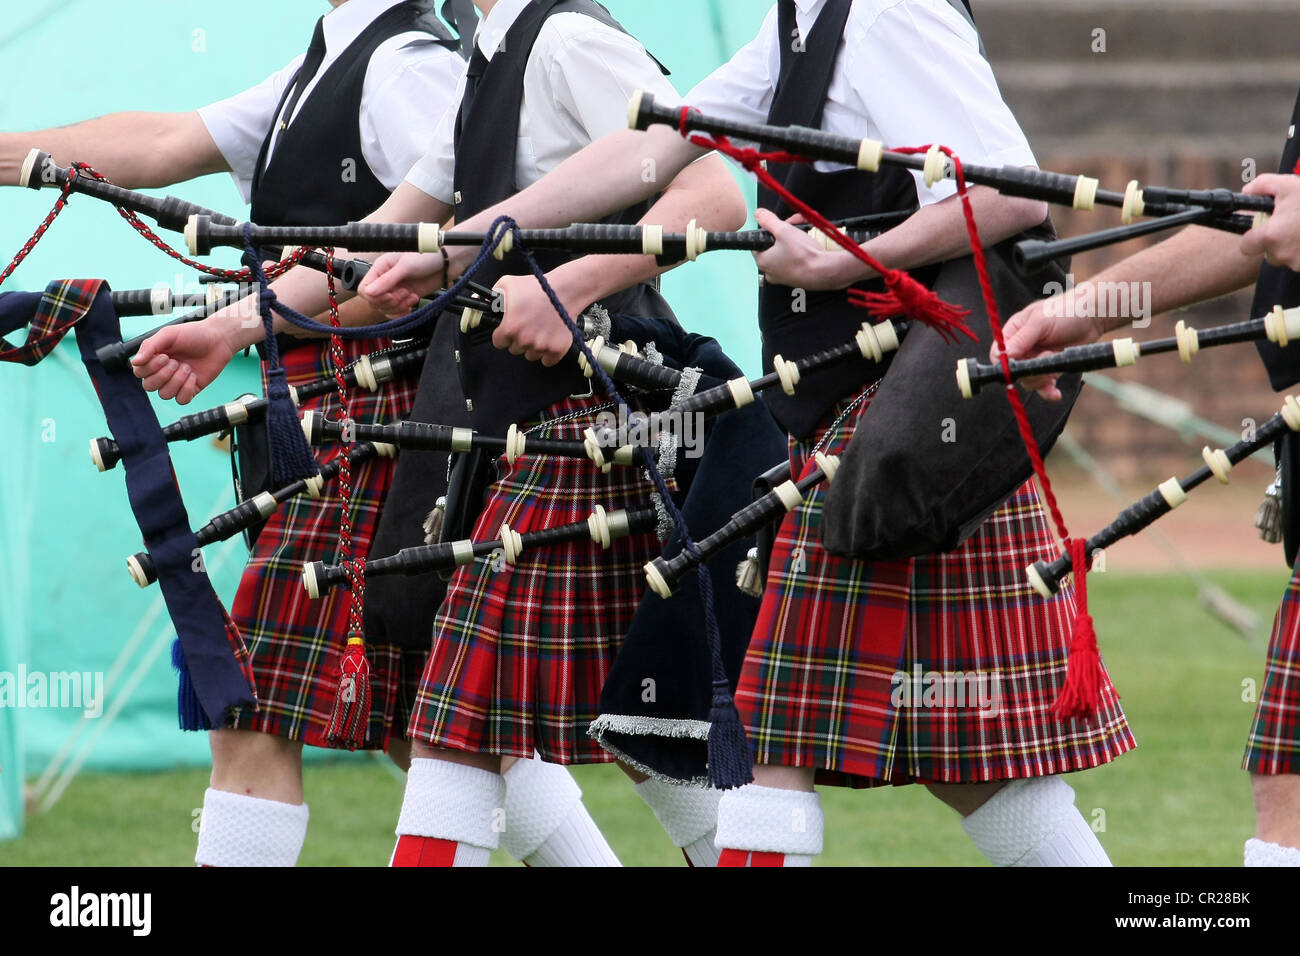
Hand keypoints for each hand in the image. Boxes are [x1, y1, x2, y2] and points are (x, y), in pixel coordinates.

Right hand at [131, 314, 246, 403]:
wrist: (218, 339)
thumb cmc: (193, 334)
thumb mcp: (168, 334)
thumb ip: (149, 346)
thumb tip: (134, 362)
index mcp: (153, 359)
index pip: (139, 373)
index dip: (150, 368)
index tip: (164, 356)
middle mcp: (162, 372)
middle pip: (149, 386)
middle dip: (163, 375)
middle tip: (176, 362)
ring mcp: (176, 382)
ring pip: (164, 394)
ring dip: (176, 381)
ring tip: (187, 368)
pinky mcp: (191, 389)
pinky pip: (181, 400)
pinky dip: (187, 389)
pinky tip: (193, 377)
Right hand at [358, 252, 443, 316]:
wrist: (446, 262)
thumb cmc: (427, 256)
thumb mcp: (405, 266)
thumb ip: (387, 280)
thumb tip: (369, 293)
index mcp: (380, 268)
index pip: (364, 289)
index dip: (375, 296)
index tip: (389, 294)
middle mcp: (385, 280)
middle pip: (374, 302)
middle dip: (390, 302)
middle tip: (404, 293)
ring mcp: (396, 289)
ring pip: (386, 309)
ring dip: (399, 307)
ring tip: (411, 295)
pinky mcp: (406, 297)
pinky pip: (396, 312)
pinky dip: (403, 312)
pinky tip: (412, 304)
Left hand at [490, 274, 579, 366]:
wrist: (566, 290)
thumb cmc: (537, 286)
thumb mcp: (508, 283)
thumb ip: (493, 295)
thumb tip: (484, 303)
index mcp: (510, 327)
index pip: (498, 342)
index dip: (503, 335)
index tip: (510, 328)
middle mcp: (524, 340)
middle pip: (514, 350)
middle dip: (518, 339)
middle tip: (528, 325)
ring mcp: (541, 346)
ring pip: (530, 355)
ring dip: (532, 346)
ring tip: (539, 330)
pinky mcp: (556, 350)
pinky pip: (547, 361)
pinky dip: (547, 354)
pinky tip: (549, 339)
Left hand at [752, 208, 866, 289]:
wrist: (825, 271)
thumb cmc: (804, 255)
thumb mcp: (783, 230)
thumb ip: (769, 220)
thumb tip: (759, 214)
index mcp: (763, 262)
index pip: (759, 242)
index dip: (770, 230)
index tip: (780, 225)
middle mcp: (771, 271)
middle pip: (774, 244)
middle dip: (787, 230)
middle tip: (796, 224)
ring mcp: (784, 276)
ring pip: (786, 250)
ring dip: (795, 237)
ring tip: (805, 231)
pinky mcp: (797, 277)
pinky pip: (795, 259)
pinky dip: (801, 249)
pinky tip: (809, 244)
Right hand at [997, 290, 1105, 400]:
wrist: (1092, 315)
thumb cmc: (1065, 310)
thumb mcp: (1040, 322)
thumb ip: (1021, 339)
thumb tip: (1002, 357)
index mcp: (1013, 332)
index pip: (998, 355)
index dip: (1004, 365)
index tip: (1017, 367)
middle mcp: (1021, 348)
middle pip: (1014, 371)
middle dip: (1030, 370)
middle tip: (1047, 357)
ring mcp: (1035, 359)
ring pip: (1028, 380)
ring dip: (1043, 377)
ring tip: (1056, 358)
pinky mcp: (1049, 367)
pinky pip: (1043, 386)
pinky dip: (1048, 391)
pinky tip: (1056, 394)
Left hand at [1242, 174, 1299, 269]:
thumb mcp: (1288, 185)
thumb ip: (1262, 186)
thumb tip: (1248, 191)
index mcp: (1271, 235)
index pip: (1246, 246)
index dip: (1252, 237)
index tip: (1262, 229)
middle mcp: (1283, 254)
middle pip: (1268, 254)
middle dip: (1276, 242)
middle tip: (1292, 225)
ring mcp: (1299, 263)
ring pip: (1287, 258)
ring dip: (1293, 247)